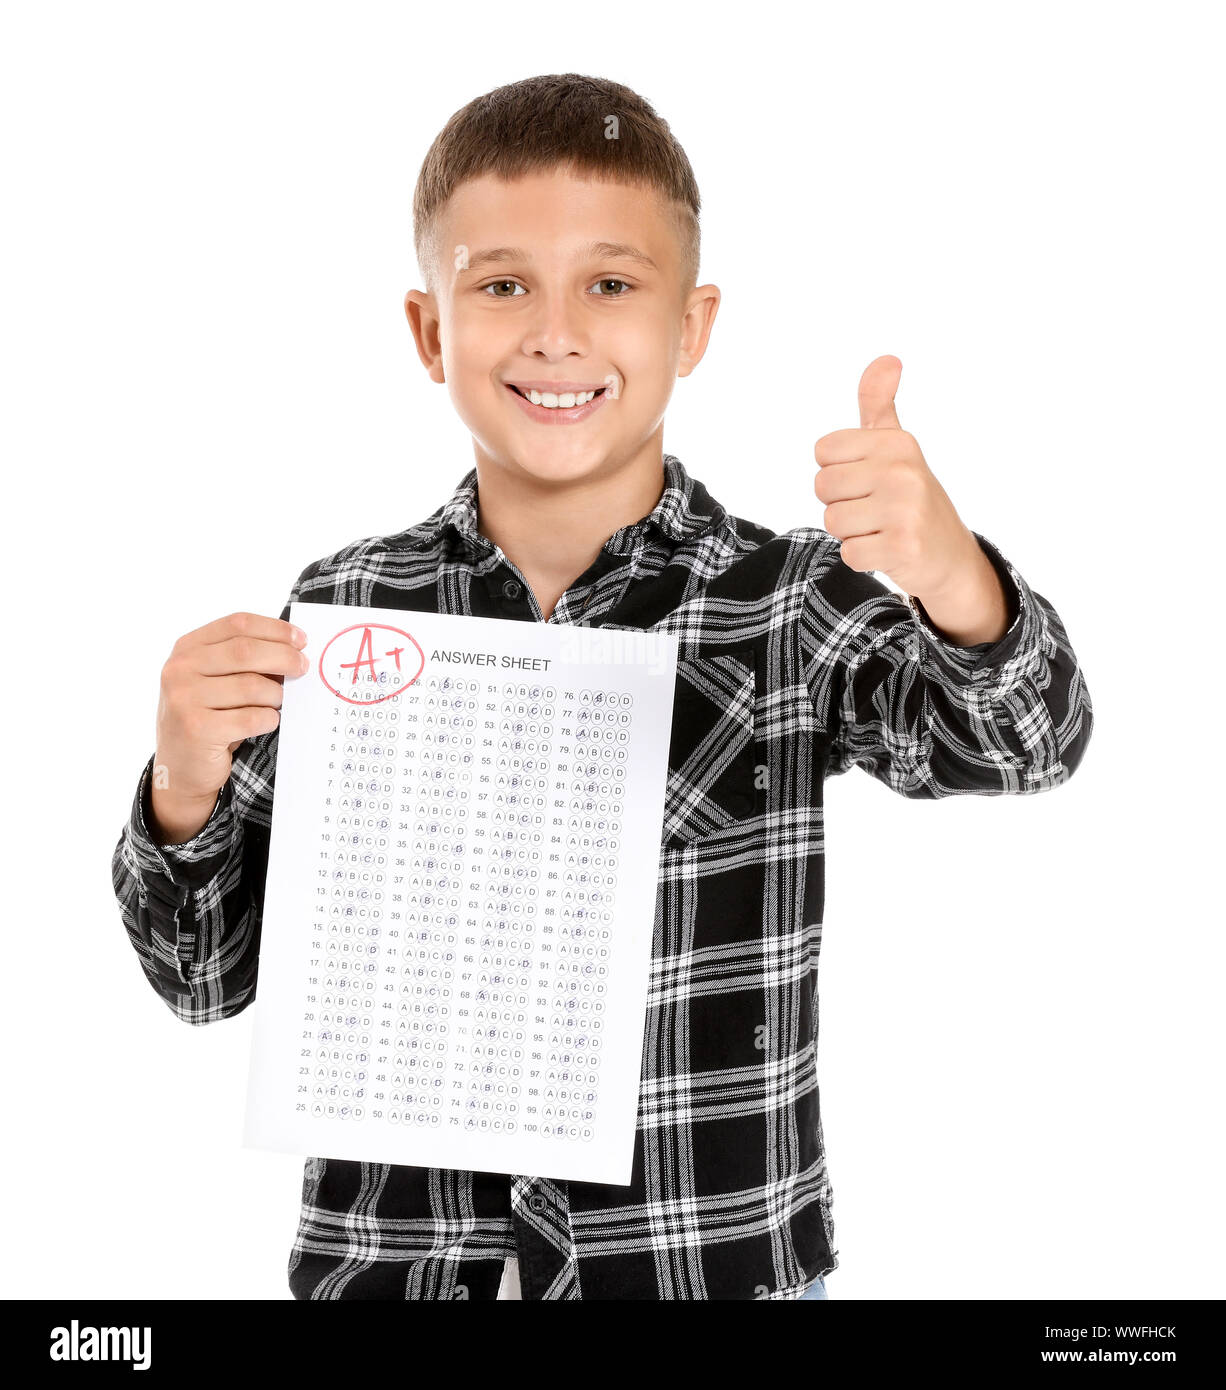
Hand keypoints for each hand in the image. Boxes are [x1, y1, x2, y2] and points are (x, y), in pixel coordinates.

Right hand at [149, 611, 308, 842]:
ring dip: (276, 695)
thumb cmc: (208, 718)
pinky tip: (266, 722)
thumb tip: (295, 649)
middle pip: (246, 651)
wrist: (182, 768)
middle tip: (303, 668)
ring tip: (275, 703)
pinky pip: (252, 717)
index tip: (301, 640)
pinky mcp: (197, 728)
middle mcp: (179, 670)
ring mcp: (185, 699)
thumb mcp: (216, 680)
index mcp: (186, 649)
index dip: (274, 629)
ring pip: (253, 686)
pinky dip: (269, 718)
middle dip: (284, 657)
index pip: (237, 624)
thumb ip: (245, 661)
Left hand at [813, 355, 983, 603]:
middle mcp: (903, 470)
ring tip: (881, 528)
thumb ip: (879, 404)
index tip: (866, 481)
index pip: (823, 451)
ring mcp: (905, 509)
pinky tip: (887, 549)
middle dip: (841, 504)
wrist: (950, 556)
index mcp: (897, 442)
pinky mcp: (902, 546)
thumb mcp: (897, 447)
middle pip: (823, 487)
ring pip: (833, 522)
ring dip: (851, 533)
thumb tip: (887, 358)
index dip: (837, 472)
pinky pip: (849, 554)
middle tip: (874, 509)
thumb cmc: (912, 498)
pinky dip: (862, 558)